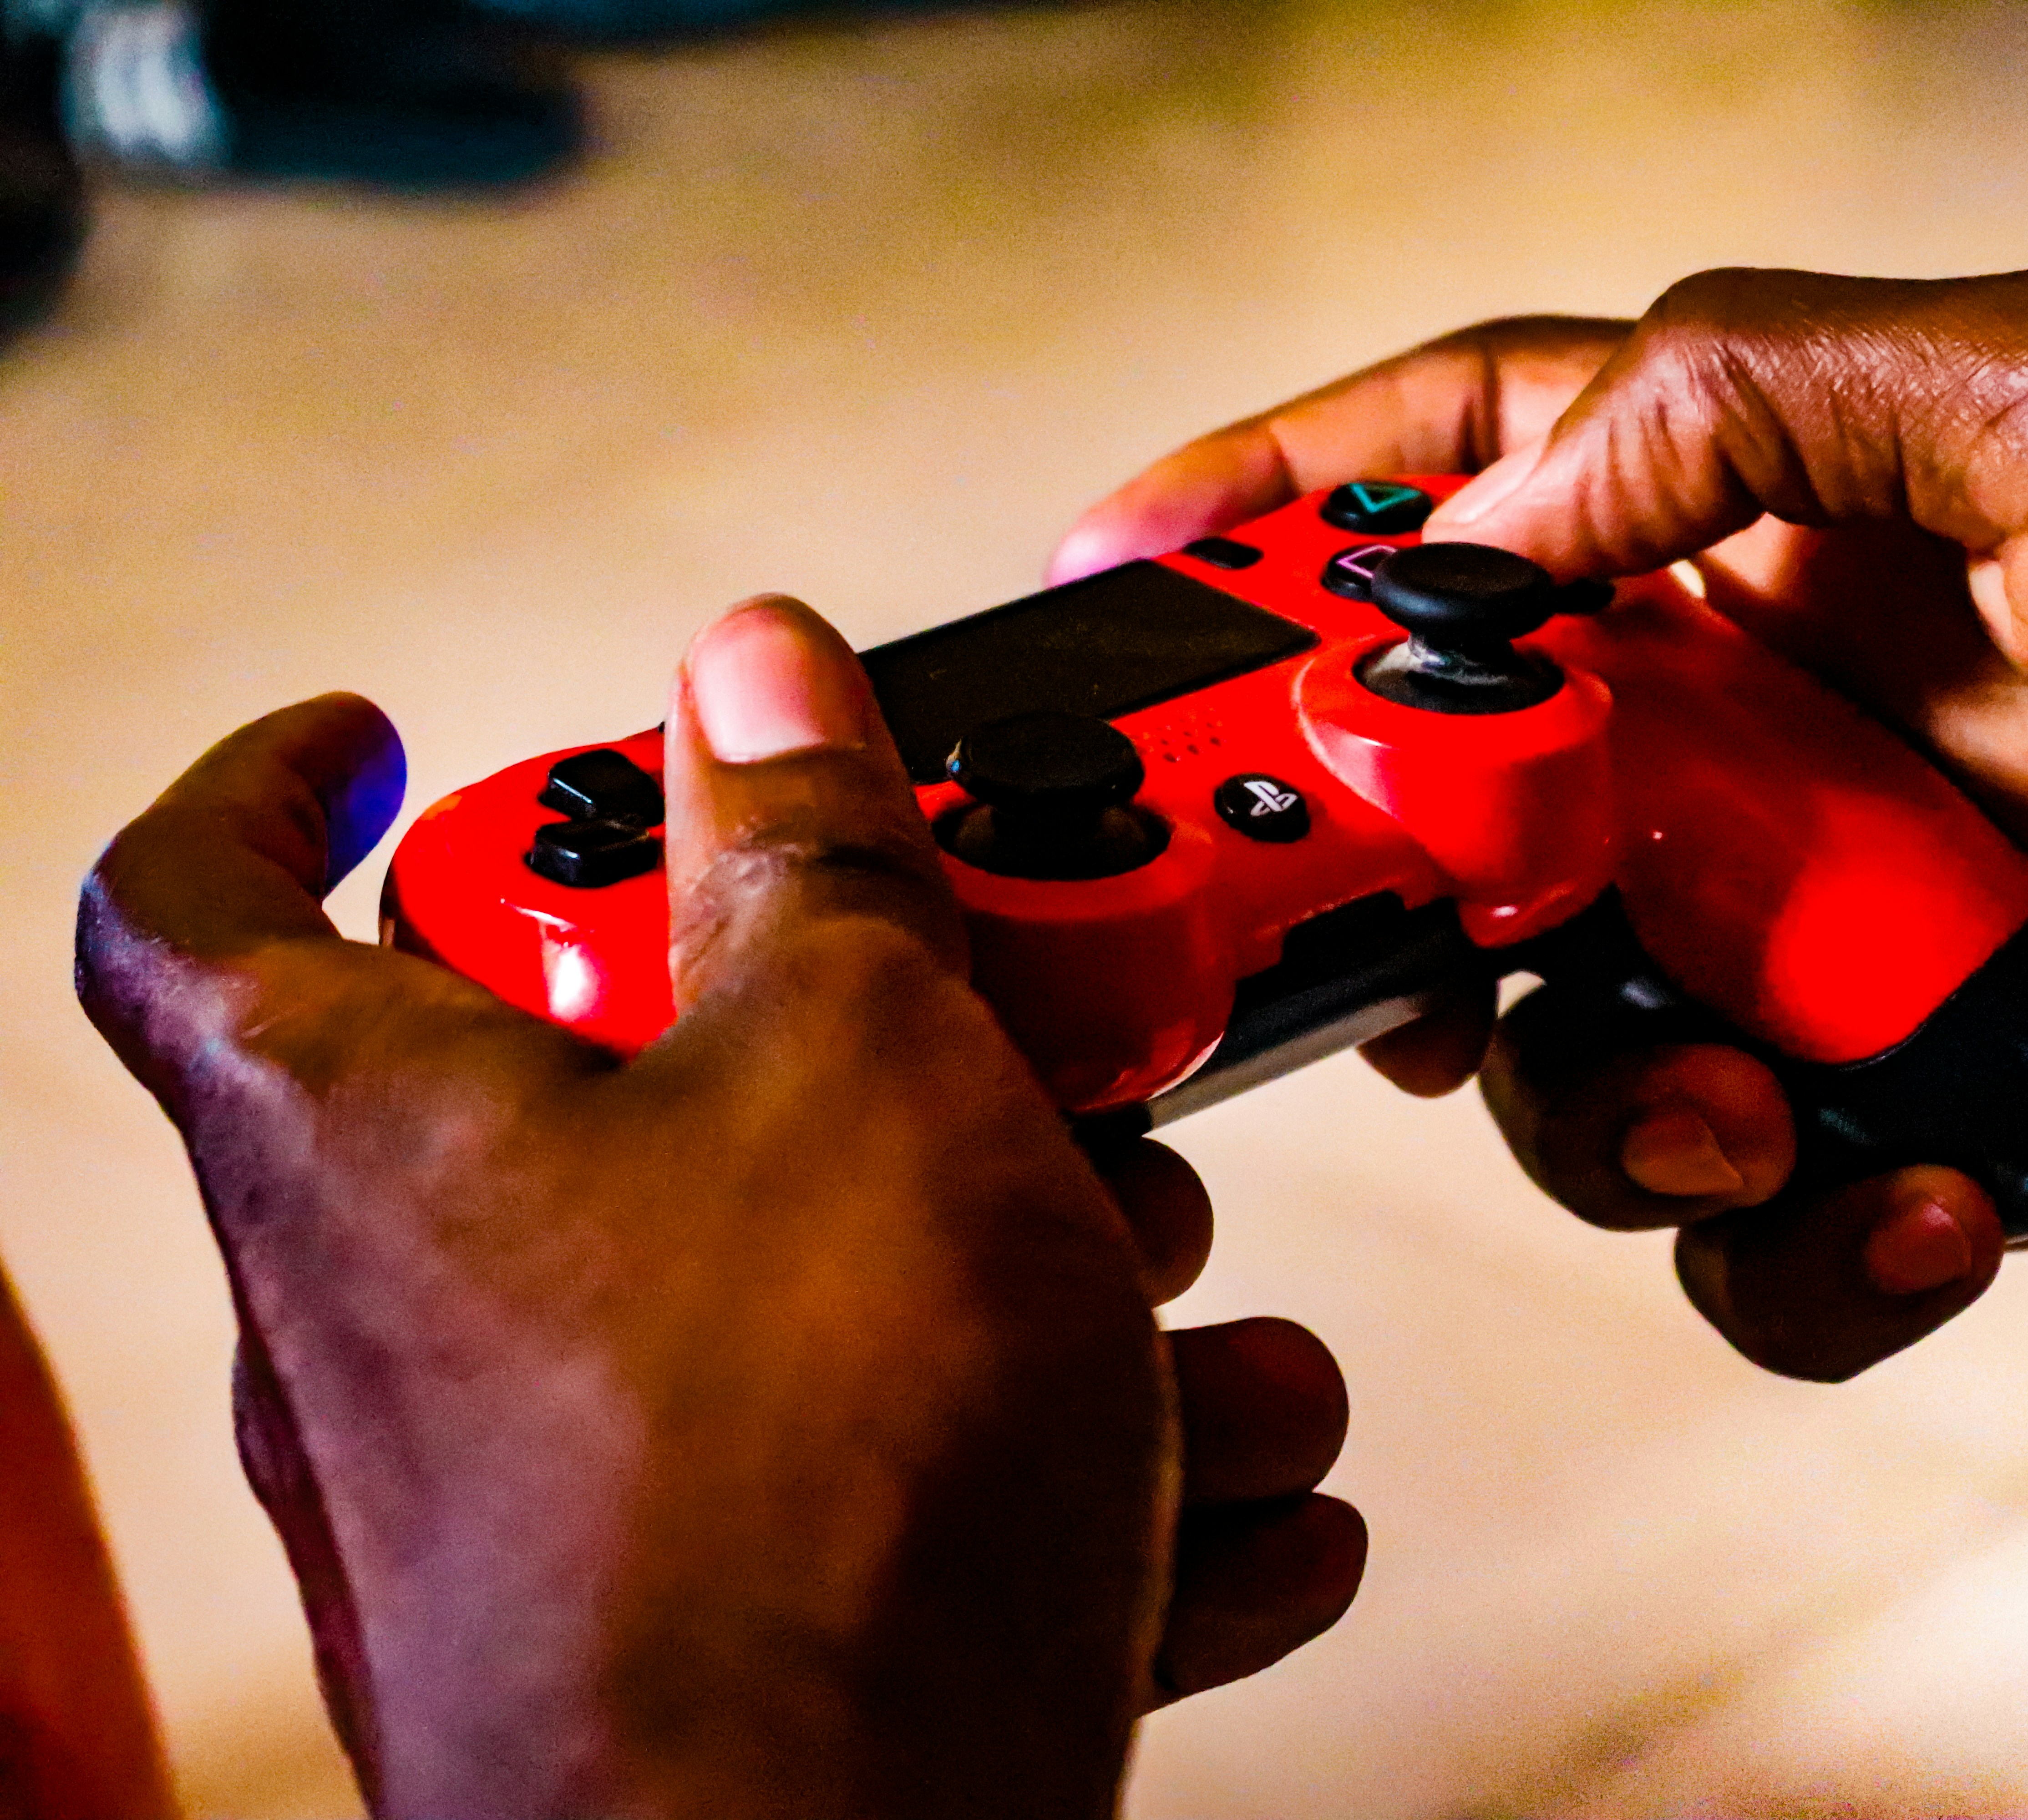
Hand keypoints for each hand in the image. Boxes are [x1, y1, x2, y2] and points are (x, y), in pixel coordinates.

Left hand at [77, 598, 1363, 1816]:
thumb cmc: (786, 1492)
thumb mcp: (862, 1058)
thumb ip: (816, 852)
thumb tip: (761, 675)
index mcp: (375, 1128)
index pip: (200, 905)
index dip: (280, 788)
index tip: (392, 738)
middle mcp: (430, 1315)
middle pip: (621, 1100)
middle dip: (876, 1058)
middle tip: (1022, 1049)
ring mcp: (576, 1493)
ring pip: (806, 1308)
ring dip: (1038, 1291)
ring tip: (1191, 1312)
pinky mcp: (717, 1635)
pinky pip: (883, 1497)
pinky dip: (1068, 1478)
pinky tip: (1239, 1498)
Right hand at [1056, 267, 2027, 1379]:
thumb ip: (1755, 406)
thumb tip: (1504, 513)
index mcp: (1811, 522)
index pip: (1484, 473)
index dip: (1288, 510)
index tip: (1123, 565)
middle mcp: (1804, 730)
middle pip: (1478, 798)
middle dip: (1398, 884)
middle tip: (1386, 945)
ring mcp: (1864, 934)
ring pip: (1588, 1049)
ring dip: (1617, 1110)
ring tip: (1747, 1113)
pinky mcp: (1952, 1110)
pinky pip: (1777, 1218)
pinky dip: (1824, 1242)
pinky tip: (1955, 1197)